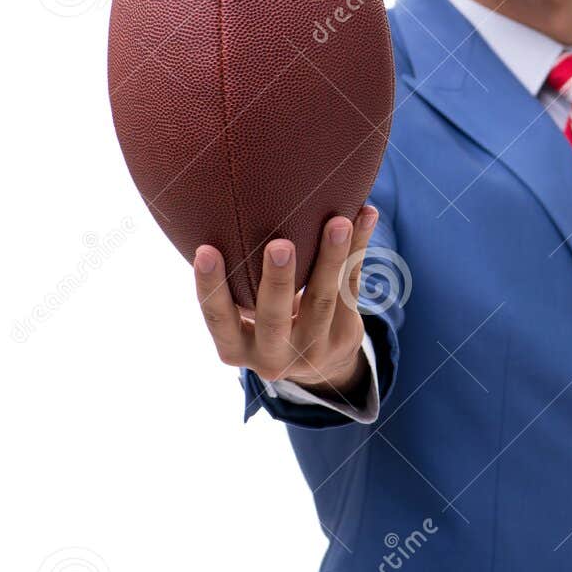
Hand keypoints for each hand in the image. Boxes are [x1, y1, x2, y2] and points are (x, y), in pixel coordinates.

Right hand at [193, 206, 379, 397]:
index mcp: (236, 349)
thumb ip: (235, 282)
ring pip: (323, 300)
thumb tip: (222, 207)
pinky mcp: (346, 334)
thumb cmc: (267, 321)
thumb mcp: (244, 317)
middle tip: (279, 245)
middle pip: (275, 319)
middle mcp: (274, 356)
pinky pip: (351, 286)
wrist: (319, 364)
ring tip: (338, 223)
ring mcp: (314, 350)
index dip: (211, 287)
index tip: (205, 249)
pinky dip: (359, 248)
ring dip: (331, 258)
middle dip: (278, 282)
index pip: (219, 319)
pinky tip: (365, 215)